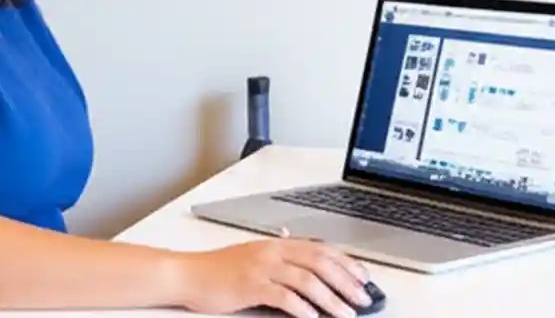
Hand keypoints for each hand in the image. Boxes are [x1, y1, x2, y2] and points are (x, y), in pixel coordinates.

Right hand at [174, 238, 372, 317]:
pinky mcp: (250, 285)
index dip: (346, 262)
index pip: (321, 249)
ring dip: (330, 298)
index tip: (364, 277)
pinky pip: (282, 296)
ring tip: (346, 312)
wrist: (191, 274)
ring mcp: (262, 267)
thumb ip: (282, 260)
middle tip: (363, 298)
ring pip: (306, 279)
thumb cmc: (221, 270)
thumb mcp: (256, 259)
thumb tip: (311, 271)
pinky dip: (301, 307)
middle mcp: (273, 252)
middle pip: (319, 262)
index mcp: (278, 244)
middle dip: (345, 281)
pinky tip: (313, 317)